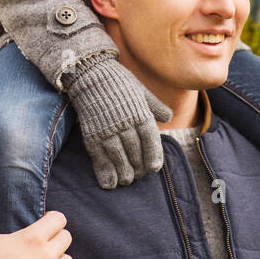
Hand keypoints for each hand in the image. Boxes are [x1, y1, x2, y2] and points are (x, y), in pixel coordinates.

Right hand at [64, 57, 173, 188]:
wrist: (90, 75)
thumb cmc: (120, 83)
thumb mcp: (142, 92)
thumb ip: (155, 106)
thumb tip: (169, 117)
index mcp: (140, 113)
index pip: (150, 140)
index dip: (153, 156)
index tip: (155, 168)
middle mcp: (125, 124)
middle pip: (135, 152)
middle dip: (138, 168)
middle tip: (139, 177)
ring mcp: (107, 130)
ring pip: (118, 158)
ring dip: (123, 173)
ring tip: (127, 181)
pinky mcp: (91, 135)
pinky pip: (99, 157)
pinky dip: (104, 172)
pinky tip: (109, 184)